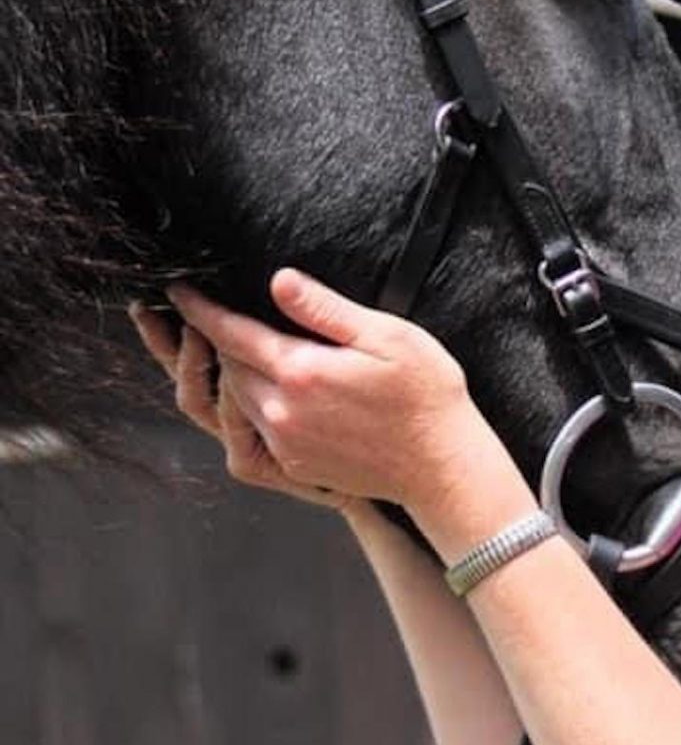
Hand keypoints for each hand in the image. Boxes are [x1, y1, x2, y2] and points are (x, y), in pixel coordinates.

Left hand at [162, 269, 487, 519]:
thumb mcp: (385, 335)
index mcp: (301, 371)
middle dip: (205, 339)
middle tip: (187, 313)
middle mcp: (282, 411)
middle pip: (225, 367)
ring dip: (224, 372)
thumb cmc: (423, 392)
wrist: (440, 464)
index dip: (201, 310)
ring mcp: (286, 442)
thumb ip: (325, 310)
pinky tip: (262, 387)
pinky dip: (248, 403)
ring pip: (235, 399)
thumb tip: (279, 280)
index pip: (232, 334)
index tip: (176, 290)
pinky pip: (254, 427)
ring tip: (216, 346)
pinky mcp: (294, 464)